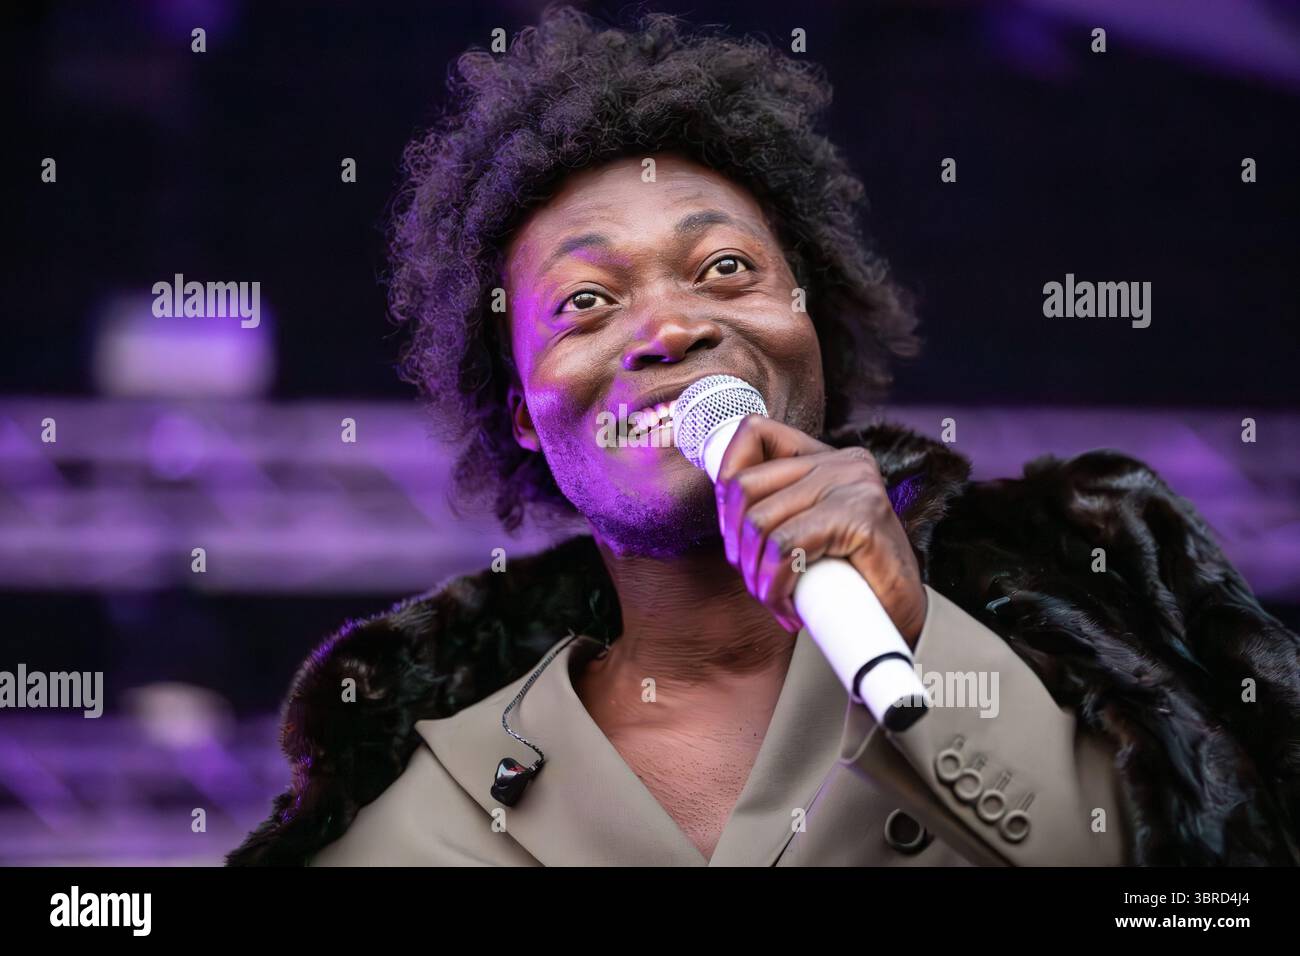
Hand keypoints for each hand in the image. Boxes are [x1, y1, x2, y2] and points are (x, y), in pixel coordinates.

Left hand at [714, 415, 928, 645]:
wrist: (901, 618)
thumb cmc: (850, 579)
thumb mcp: (807, 531)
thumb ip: (778, 509)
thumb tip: (724, 510)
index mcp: (826, 458)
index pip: (755, 434)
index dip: (726, 483)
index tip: (735, 533)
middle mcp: (842, 463)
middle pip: (745, 487)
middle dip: (736, 545)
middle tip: (757, 582)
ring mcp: (854, 486)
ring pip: (760, 522)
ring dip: (755, 574)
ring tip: (773, 599)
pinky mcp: (860, 518)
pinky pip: (787, 548)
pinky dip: (775, 585)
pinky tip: (787, 607)